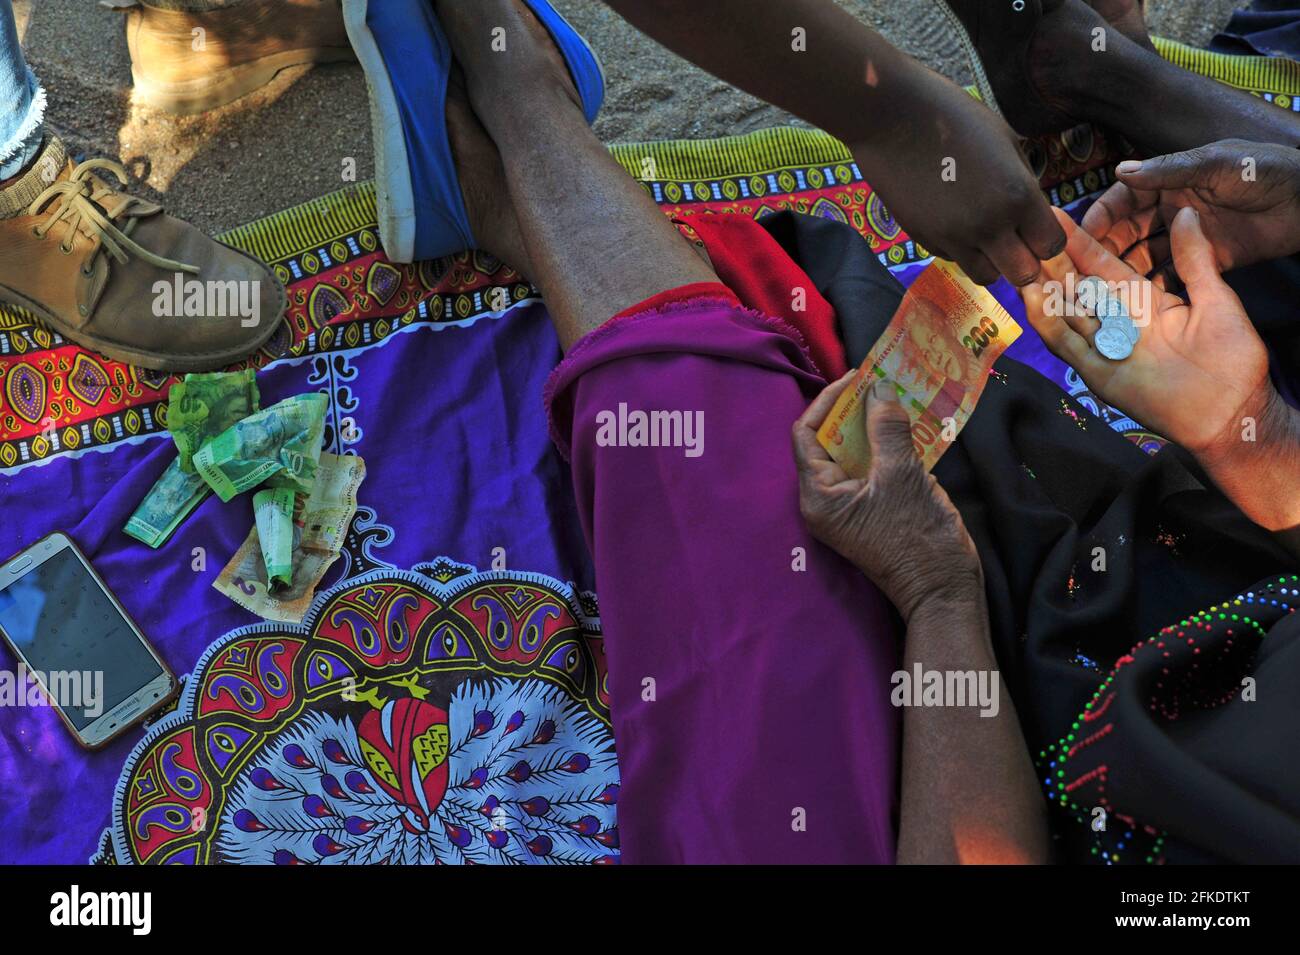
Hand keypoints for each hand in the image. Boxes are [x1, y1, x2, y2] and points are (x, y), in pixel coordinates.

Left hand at [792, 374, 982, 620]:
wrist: (945, 591)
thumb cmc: (917, 538)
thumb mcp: (902, 476)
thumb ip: (887, 429)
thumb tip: (879, 388)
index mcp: (818, 495)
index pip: (806, 434)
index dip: (827, 401)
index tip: (856, 377)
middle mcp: (827, 499)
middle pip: (830, 440)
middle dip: (856, 409)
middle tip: (882, 380)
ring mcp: (852, 505)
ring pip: (856, 451)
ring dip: (877, 423)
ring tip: (899, 393)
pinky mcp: (875, 507)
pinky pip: (876, 467)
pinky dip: (891, 444)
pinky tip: (913, 422)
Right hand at [849, 65, 1064, 287]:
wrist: (892, 118)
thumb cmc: (954, 116)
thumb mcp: (1005, 140)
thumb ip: (1022, 181)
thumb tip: (1029, 210)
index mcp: (1018, 195)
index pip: (1051, 245)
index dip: (1046, 240)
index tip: (1036, 228)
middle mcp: (989, 225)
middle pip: (1023, 273)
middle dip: (1023, 260)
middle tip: (1014, 240)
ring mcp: (954, 237)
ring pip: (986, 276)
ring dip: (990, 261)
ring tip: (982, 235)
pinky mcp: (924, 239)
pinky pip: (953, 258)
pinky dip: (959, 249)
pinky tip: (950, 218)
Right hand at [1022, 206, 1273, 457]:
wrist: (1231, 412)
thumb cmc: (1233, 359)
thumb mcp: (1216, 299)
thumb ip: (1194, 258)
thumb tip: (1185, 212)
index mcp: (1146, 302)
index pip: (1106, 266)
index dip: (1082, 242)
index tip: (1059, 216)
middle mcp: (1121, 324)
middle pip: (1078, 288)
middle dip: (1053, 262)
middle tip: (1026, 233)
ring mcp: (1107, 349)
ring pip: (1066, 313)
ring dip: (1042, 288)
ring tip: (1020, 258)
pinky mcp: (1098, 374)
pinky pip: (1069, 346)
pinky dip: (1048, 324)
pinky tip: (1031, 298)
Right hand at [1082, 139, 1299, 277]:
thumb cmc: (1265, 172)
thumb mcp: (1215, 165)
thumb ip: (1169, 170)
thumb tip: (1121, 170)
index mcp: (1171, 181)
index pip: (1124, 200)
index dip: (1102, 216)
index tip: (1082, 235)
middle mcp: (1172, 210)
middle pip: (1127, 232)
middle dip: (1106, 249)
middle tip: (1085, 270)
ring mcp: (1187, 238)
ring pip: (1144, 256)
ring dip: (1125, 271)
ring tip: (1105, 290)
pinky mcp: (1205, 261)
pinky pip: (1172, 276)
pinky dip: (1155, 287)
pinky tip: (1139, 302)